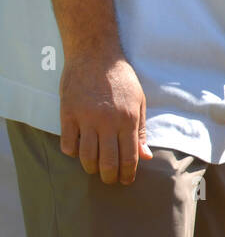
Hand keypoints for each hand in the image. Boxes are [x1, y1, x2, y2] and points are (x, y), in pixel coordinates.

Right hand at [59, 52, 152, 184]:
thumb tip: (146, 156)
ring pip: (86, 156)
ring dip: (90, 168)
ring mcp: (86, 118)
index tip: (126, 181)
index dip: (128, 173)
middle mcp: (108, 122)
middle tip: (110, 180)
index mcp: (128, 120)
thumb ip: (140, 131)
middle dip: (110, 176)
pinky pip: (67, 142)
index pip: (130, 157)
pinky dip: (72, 151)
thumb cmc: (121, 79)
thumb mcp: (139, 102)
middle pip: (108, 161)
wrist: (95, 55)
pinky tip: (77, 151)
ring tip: (94, 169)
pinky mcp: (68, 113)